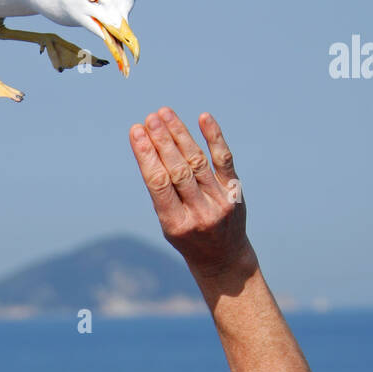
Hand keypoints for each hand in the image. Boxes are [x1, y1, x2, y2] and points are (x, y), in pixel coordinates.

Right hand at [129, 108, 256, 279]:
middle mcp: (200, 212)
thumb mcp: (168, 223)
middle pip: (178, 169)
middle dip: (162, 141)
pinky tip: (203, 118)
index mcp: (176, 223)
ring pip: (197, 161)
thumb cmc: (188, 236)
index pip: (159, 183)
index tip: (136, 132)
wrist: (224, 258)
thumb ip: (162, 191)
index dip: (146, 155)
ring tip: (165, 114)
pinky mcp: (235, 190)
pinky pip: (224, 159)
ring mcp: (220, 201)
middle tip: (150, 118)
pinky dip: (214, 137)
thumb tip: (151, 145)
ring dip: (180, 134)